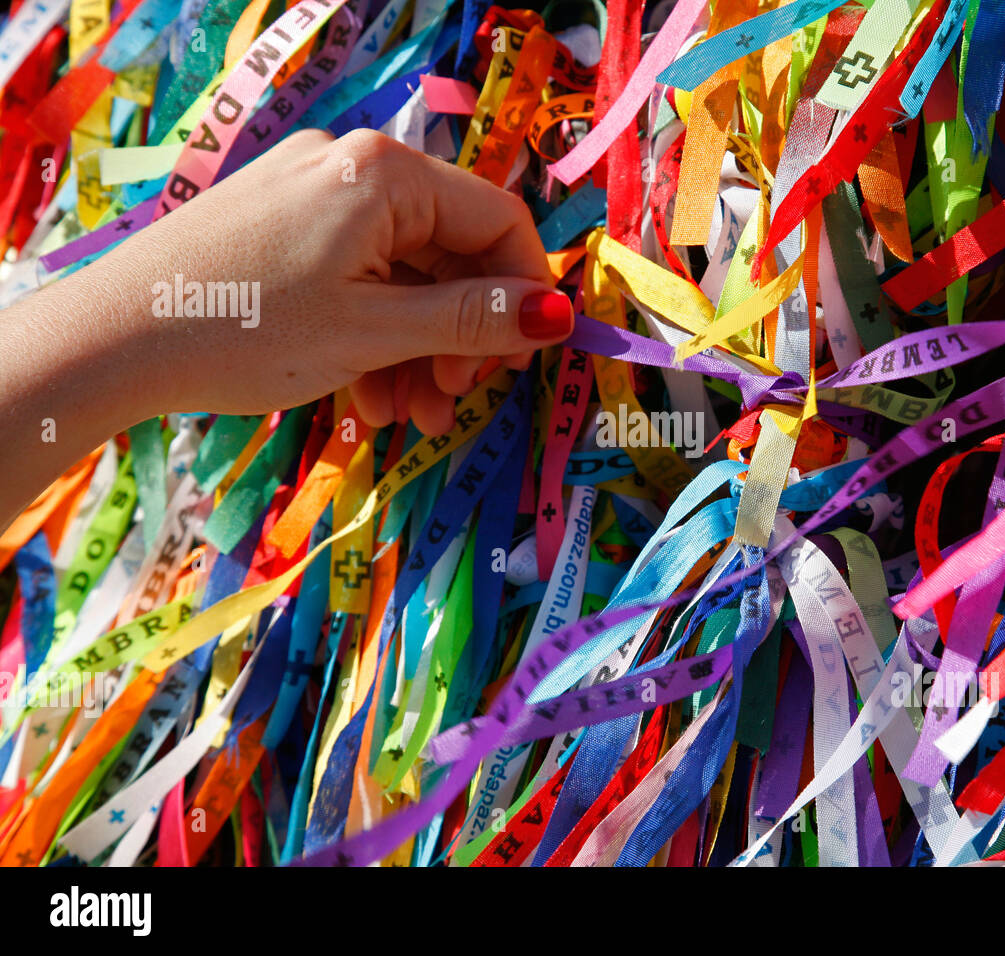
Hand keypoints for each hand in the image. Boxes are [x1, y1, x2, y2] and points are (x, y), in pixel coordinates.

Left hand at [95, 127, 571, 433]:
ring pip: (404, 276)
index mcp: (385, 175)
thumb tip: (559, 315)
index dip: (525, 294)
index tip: (525, 360)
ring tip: (410, 416)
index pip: (497, 221)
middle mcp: (352, 170)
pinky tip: (369, 395)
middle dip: (462, 337)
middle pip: (450, 253)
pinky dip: (375, 337)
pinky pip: (358, 280)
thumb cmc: (245, 330)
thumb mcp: (374, 332)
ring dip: (420, 350)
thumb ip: (472, 322)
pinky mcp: (282, 229)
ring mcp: (312, 198)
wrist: (110, 340)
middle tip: (456, 402)